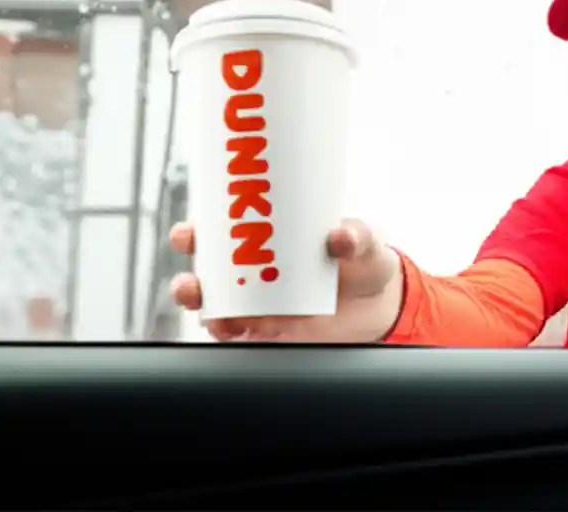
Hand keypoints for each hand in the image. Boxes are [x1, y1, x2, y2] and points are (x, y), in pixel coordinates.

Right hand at [167, 219, 404, 342]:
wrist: (378, 309)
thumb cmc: (363, 263)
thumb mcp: (364, 242)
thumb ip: (356, 237)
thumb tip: (341, 236)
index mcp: (264, 239)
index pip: (219, 229)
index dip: (195, 229)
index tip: (189, 231)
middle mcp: (251, 273)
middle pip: (204, 270)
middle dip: (188, 267)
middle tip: (191, 263)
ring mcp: (256, 307)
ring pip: (211, 307)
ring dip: (197, 301)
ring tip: (205, 303)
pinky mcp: (266, 336)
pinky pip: (235, 338)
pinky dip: (225, 332)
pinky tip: (228, 327)